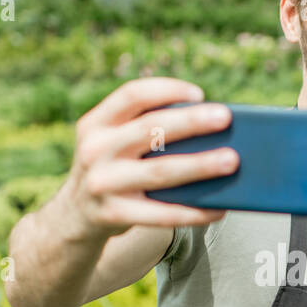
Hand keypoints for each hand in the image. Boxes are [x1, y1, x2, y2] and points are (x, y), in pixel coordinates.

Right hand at [65, 78, 238, 236]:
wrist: (74, 217)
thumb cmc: (112, 170)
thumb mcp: (112, 143)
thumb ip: (144, 131)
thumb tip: (211, 130)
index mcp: (95, 123)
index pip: (132, 95)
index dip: (167, 90)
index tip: (199, 94)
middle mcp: (94, 150)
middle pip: (150, 130)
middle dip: (191, 122)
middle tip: (225, 118)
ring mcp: (102, 184)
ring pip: (160, 172)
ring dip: (200, 165)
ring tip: (232, 161)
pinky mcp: (114, 215)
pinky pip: (161, 214)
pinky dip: (194, 212)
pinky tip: (219, 208)